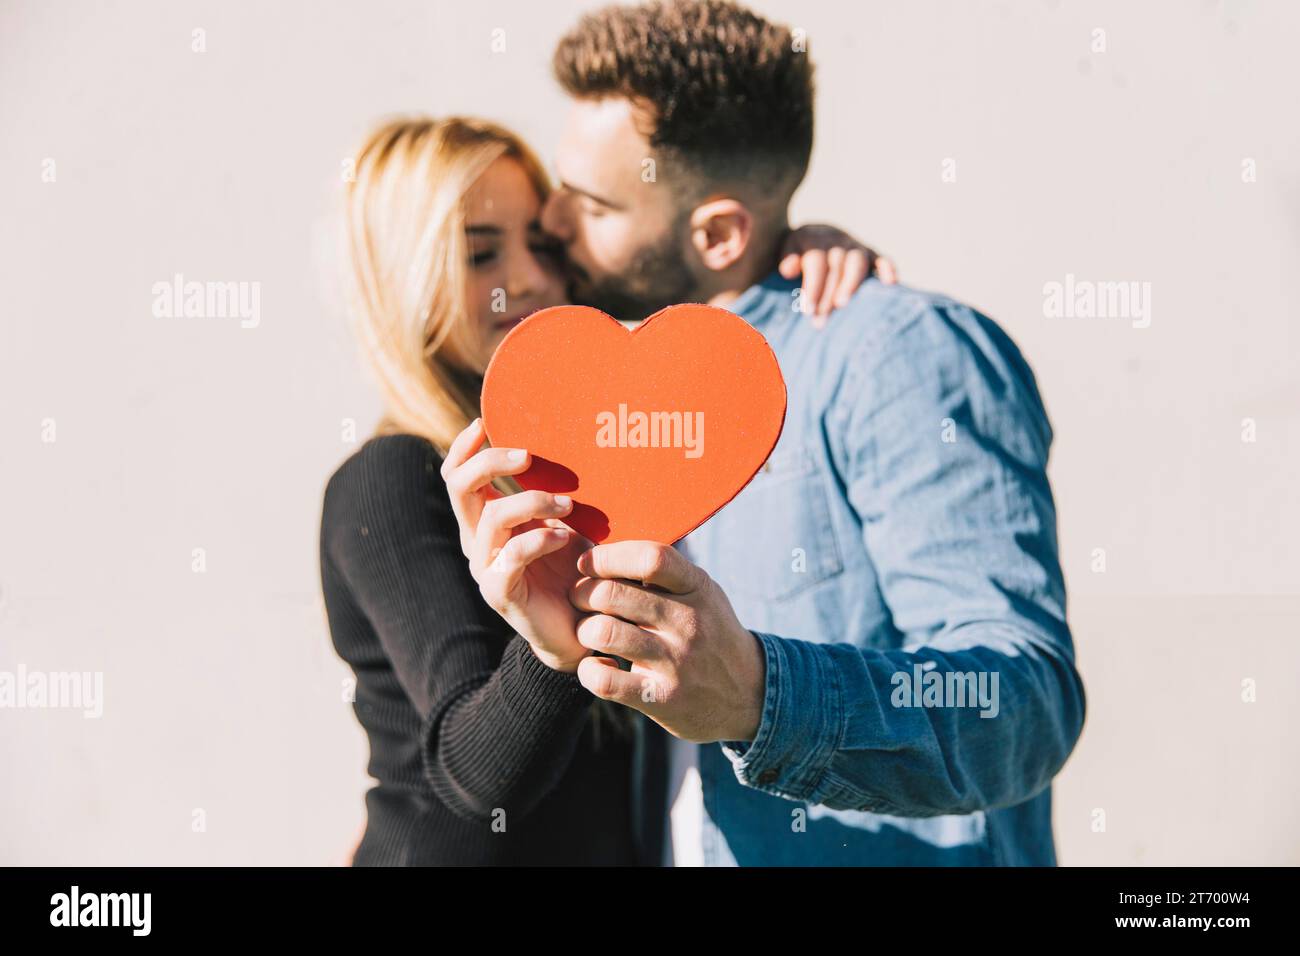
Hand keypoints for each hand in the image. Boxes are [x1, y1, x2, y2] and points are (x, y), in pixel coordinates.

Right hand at [441, 418, 591, 672]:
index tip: (484, 423)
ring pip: (490, 518)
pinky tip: (564, 536)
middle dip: (491, 462)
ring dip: (531, 501)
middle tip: (529, 455)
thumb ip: (553, 490)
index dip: (463, 448)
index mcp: (484, 518)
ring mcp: (485, 567)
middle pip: (459, 487)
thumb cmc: (574, 566)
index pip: (456, 475)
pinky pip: (510, 556)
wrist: (580, 626)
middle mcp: (476, 540)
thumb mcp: (561, 519)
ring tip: (568, 503)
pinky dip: (538, 539)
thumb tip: (574, 440)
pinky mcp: (501, 593)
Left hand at [567, 541, 765, 742]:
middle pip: (614, 594)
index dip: (609, 556)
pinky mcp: (662, 699)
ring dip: (584, 630)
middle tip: (578, 597)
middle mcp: (689, 622)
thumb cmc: (710, 632)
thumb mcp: (702, 594)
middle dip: (583, 592)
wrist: (750, 693)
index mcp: (697, 589)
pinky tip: (596, 666)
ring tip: (588, 632)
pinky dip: (589, 671)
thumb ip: (666, 573)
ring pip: (604, 633)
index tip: (588, 563)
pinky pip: (606, 681)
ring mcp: (676, 662)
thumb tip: (610, 545)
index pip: (651, 558)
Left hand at [779, 224, 898, 325]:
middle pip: (836, 266)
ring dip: (851, 284)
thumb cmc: (795, 252)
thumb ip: (787, 259)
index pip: (816, 262)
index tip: (807, 310)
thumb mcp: (785, 251)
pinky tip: (890, 283)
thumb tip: (788, 271)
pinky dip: (888, 269)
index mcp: (813, 238)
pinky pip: (882, 259)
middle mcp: (836, 240)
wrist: (812, 235)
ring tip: (842, 305)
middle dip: (828, 295)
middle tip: (820, 321)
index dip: (813, 286)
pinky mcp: (871, 254)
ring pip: (858, 262)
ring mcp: (855, 246)